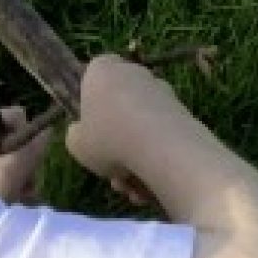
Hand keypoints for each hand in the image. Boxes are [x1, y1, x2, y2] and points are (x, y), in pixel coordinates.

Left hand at [0, 111, 51, 202]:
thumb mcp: (8, 174)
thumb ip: (30, 151)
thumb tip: (48, 130)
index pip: (14, 117)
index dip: (24, 138)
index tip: (20, 163)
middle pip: (16, 136)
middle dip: (24, 161)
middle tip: (22, 184)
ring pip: (15, 154)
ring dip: (23, 175)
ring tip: (20, 194)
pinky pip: (7, 166)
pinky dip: (15, 181)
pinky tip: (17, 197)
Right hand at [64, 56, 181, 190]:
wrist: (161, 146)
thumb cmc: (109, 139)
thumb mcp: (76, 145)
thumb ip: (76, 136)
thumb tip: (83, 133)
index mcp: (101, 69)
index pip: (92, 78)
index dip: (90, 108)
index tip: (92, 135)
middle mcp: (131, 70)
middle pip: (118, 107)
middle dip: (115, 143)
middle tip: (114, 174)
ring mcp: (159, 88)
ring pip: (140, 126)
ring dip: (135, 159)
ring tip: (133, 188)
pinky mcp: (180, 108)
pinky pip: (161, 134)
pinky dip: (155, 157)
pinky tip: (151, 185)